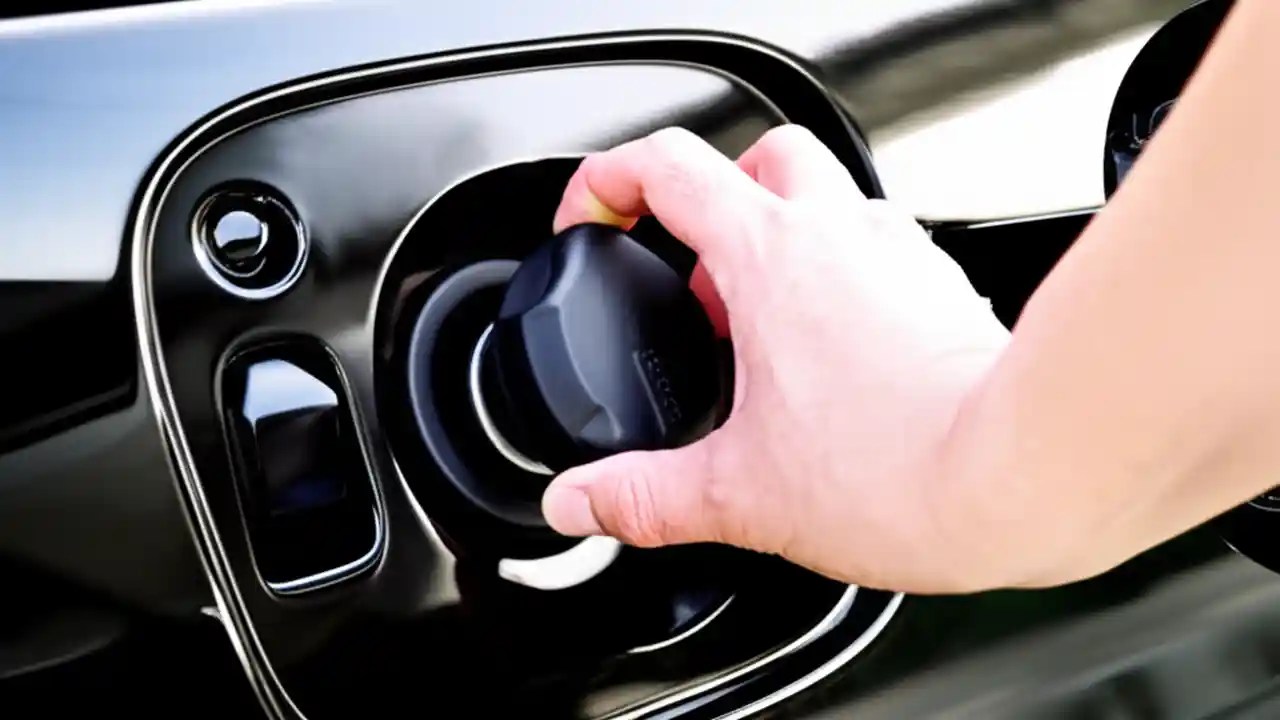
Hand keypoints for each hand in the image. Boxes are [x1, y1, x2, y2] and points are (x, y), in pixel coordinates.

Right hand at [540, 125, 1011, 592]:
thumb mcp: (743, 495)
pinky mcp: (944, 290)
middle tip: (691, 275)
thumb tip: (581, 502)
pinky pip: (879, 253)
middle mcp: (841, 233)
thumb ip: (645, 497)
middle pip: (758, 156)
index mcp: (771, 256)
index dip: (606, 182)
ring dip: (782, 242)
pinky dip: (842, 283)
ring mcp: (901, 254)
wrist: (1030, 476)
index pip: (665, 166)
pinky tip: (835, 360)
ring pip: (828, 201)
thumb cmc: (904, 471)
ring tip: (761, 330)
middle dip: (710, 201)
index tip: (590, 222)